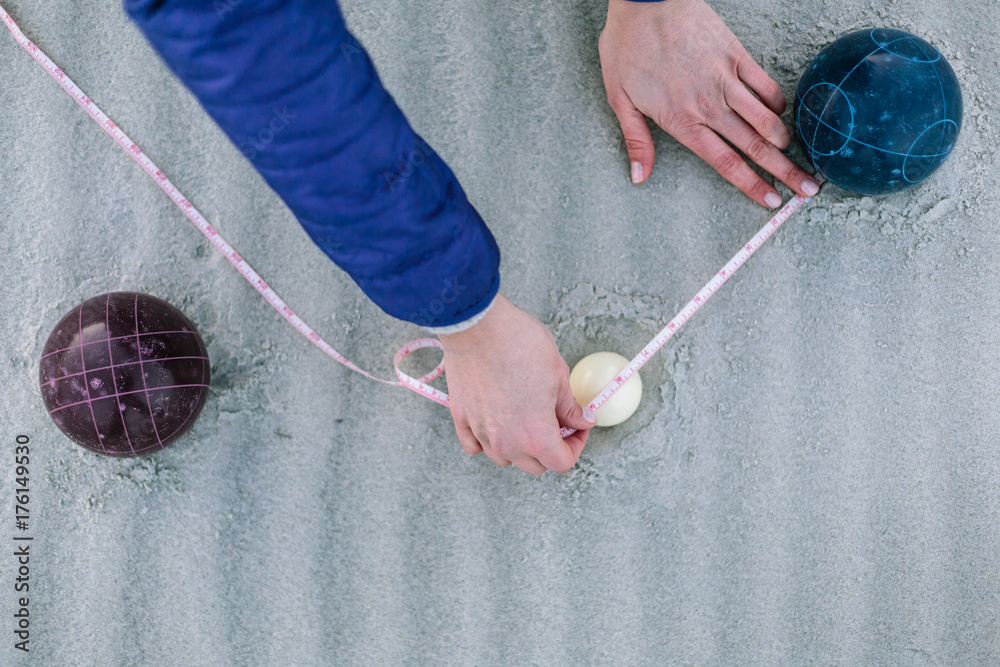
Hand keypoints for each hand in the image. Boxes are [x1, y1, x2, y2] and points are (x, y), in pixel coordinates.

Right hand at [438, 294, 597, 474]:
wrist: (478, 324)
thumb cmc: (519, 343)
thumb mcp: (558, 373)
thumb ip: (570, 406)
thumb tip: (584, 420)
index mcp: (536, 435)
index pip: (562, 462)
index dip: (576, 445)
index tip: (577, 427)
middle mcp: (507, 443)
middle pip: (535, 465)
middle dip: (550, 447)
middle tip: (557, 421)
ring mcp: (480, 432)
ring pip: (504, 458)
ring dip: (518, 446)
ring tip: (525, 419)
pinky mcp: (461, 418)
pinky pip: (473, 445)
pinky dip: (485, 441)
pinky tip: (495, 423)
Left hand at [599, 0, 818, 206]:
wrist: (647, 0)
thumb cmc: (628, 47)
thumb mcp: (618, 98)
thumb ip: (636, 140)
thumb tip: (639, 177)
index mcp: (682, 122)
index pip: (725, 163)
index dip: (751, 185)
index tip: (772, 201)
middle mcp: (709, 106)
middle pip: (754, 147)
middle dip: (784, 172)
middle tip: (807, 189)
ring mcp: (726, 79)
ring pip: (766, 119)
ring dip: (787, 142)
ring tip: (805, 160)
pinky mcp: (736, 55)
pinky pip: (765, 85)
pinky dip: (777, 104)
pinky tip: (782, 116)